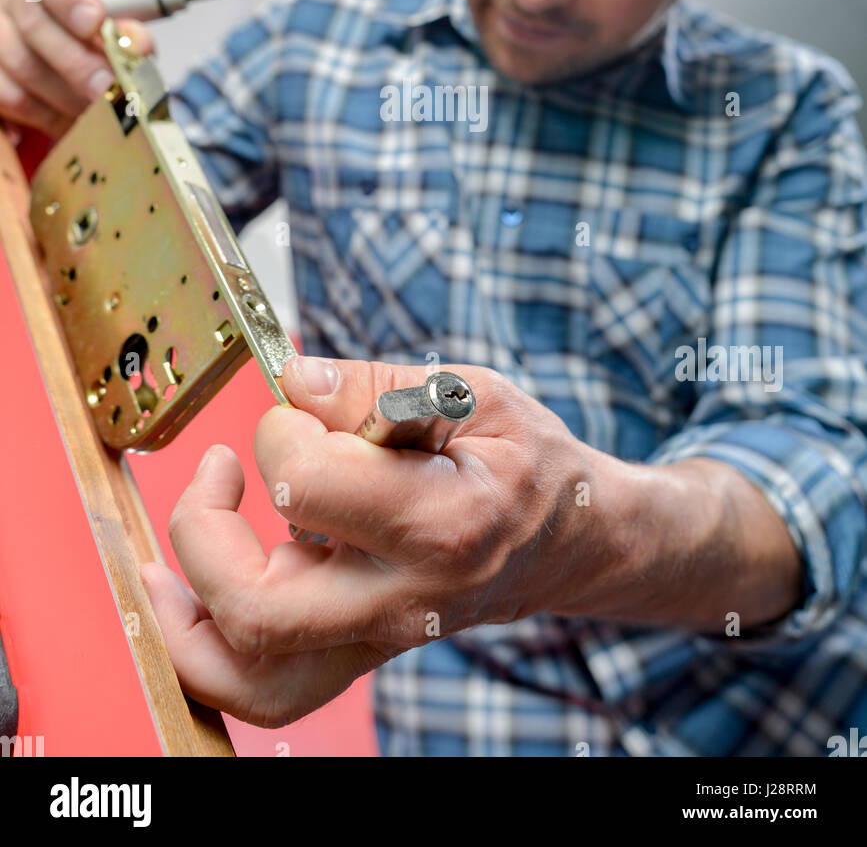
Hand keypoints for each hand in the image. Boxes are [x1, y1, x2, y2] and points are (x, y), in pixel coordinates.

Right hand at [0, 0, 153, 139]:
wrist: (69, 41)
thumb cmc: (95, 28)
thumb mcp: (119, 19)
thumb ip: (130, 30)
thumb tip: (138, 45)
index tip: (96, 22)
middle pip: (33, 26)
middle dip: (76, 63)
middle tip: (108, 87)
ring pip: (20, 66)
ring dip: (64, 96)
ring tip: (97, 111)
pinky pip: (6, 97)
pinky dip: (41, 116)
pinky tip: (67, 123)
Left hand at [140, 356, 626, 728]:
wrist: (573, 540)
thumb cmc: (527, 462)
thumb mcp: (473, 392)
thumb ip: (373, 385)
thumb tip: (290, 382)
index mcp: (442, 523)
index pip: (306, 488)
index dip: (279, 433)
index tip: (298, 409)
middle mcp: (404, 599)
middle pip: (258, 609)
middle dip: (201, 533)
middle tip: (217, 471)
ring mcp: (378, 639)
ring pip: (251, 679)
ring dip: (184, 621)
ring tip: (165, 560)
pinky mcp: (358, 653)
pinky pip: (266, 687)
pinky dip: (209, 651)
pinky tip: (189, 592)